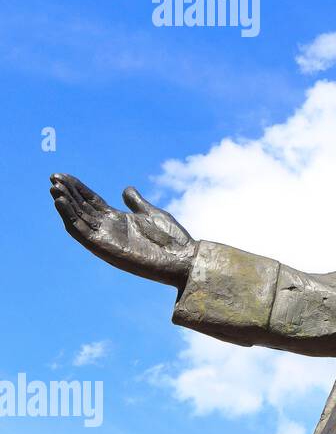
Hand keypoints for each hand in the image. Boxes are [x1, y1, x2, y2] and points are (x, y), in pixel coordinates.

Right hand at [49, 173, 196, 286]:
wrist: (184, 258)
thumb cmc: (171, 239)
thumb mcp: (152, 213)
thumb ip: (136, 202)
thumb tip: (126, 189)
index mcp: (118, 219)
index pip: (91, 201)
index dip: (78, 189)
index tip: (63, 176)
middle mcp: (108, 228)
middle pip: (81, 208)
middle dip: (67, 193)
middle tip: (54, 177)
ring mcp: (105, 238)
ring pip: (77, 219)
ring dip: (65, 204)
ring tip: (54, 188)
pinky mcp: (104, 247)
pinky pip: (81, 232)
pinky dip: (70, 218)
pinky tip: (61, 203)